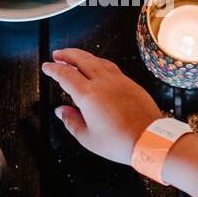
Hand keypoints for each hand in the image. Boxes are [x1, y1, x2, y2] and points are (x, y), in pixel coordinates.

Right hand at [41, 49, 161, 163]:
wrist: (150, 139)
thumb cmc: (121, 141)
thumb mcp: (88, 138)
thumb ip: (71, 122)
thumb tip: (62, 112)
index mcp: (88, 95)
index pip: (65, 75)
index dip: (53, 69)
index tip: (47, 67)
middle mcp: (103, 83)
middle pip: (81, 59)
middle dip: (66, 54)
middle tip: (58, 55)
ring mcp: (118, 80)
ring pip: (97, 59)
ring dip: (83, 55)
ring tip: (75, 57)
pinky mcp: (130, 83)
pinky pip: (111, 66)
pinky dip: (99, 62)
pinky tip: (98, 66)